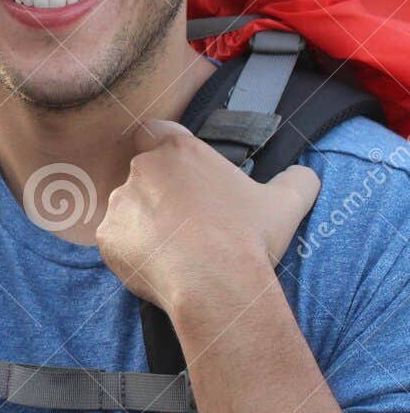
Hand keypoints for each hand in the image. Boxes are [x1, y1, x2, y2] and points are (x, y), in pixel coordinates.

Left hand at [95, 118, 320, 315]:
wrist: (214, 283)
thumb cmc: (247, 238)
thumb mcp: (286, 204)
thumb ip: (297, 181)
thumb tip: (305, 175)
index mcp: (180, 152)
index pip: (154, 130)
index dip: (160, 144)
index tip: (177, 170)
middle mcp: (143, 169)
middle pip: (144, 174)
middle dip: (161, 194)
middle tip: (189, 223)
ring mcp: (120, 202)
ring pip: (128, 207)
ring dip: (145, 222)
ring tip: (177, 250)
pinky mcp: (107, 235)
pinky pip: (117, 239)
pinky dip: (132, 250)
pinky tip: (159, 265)